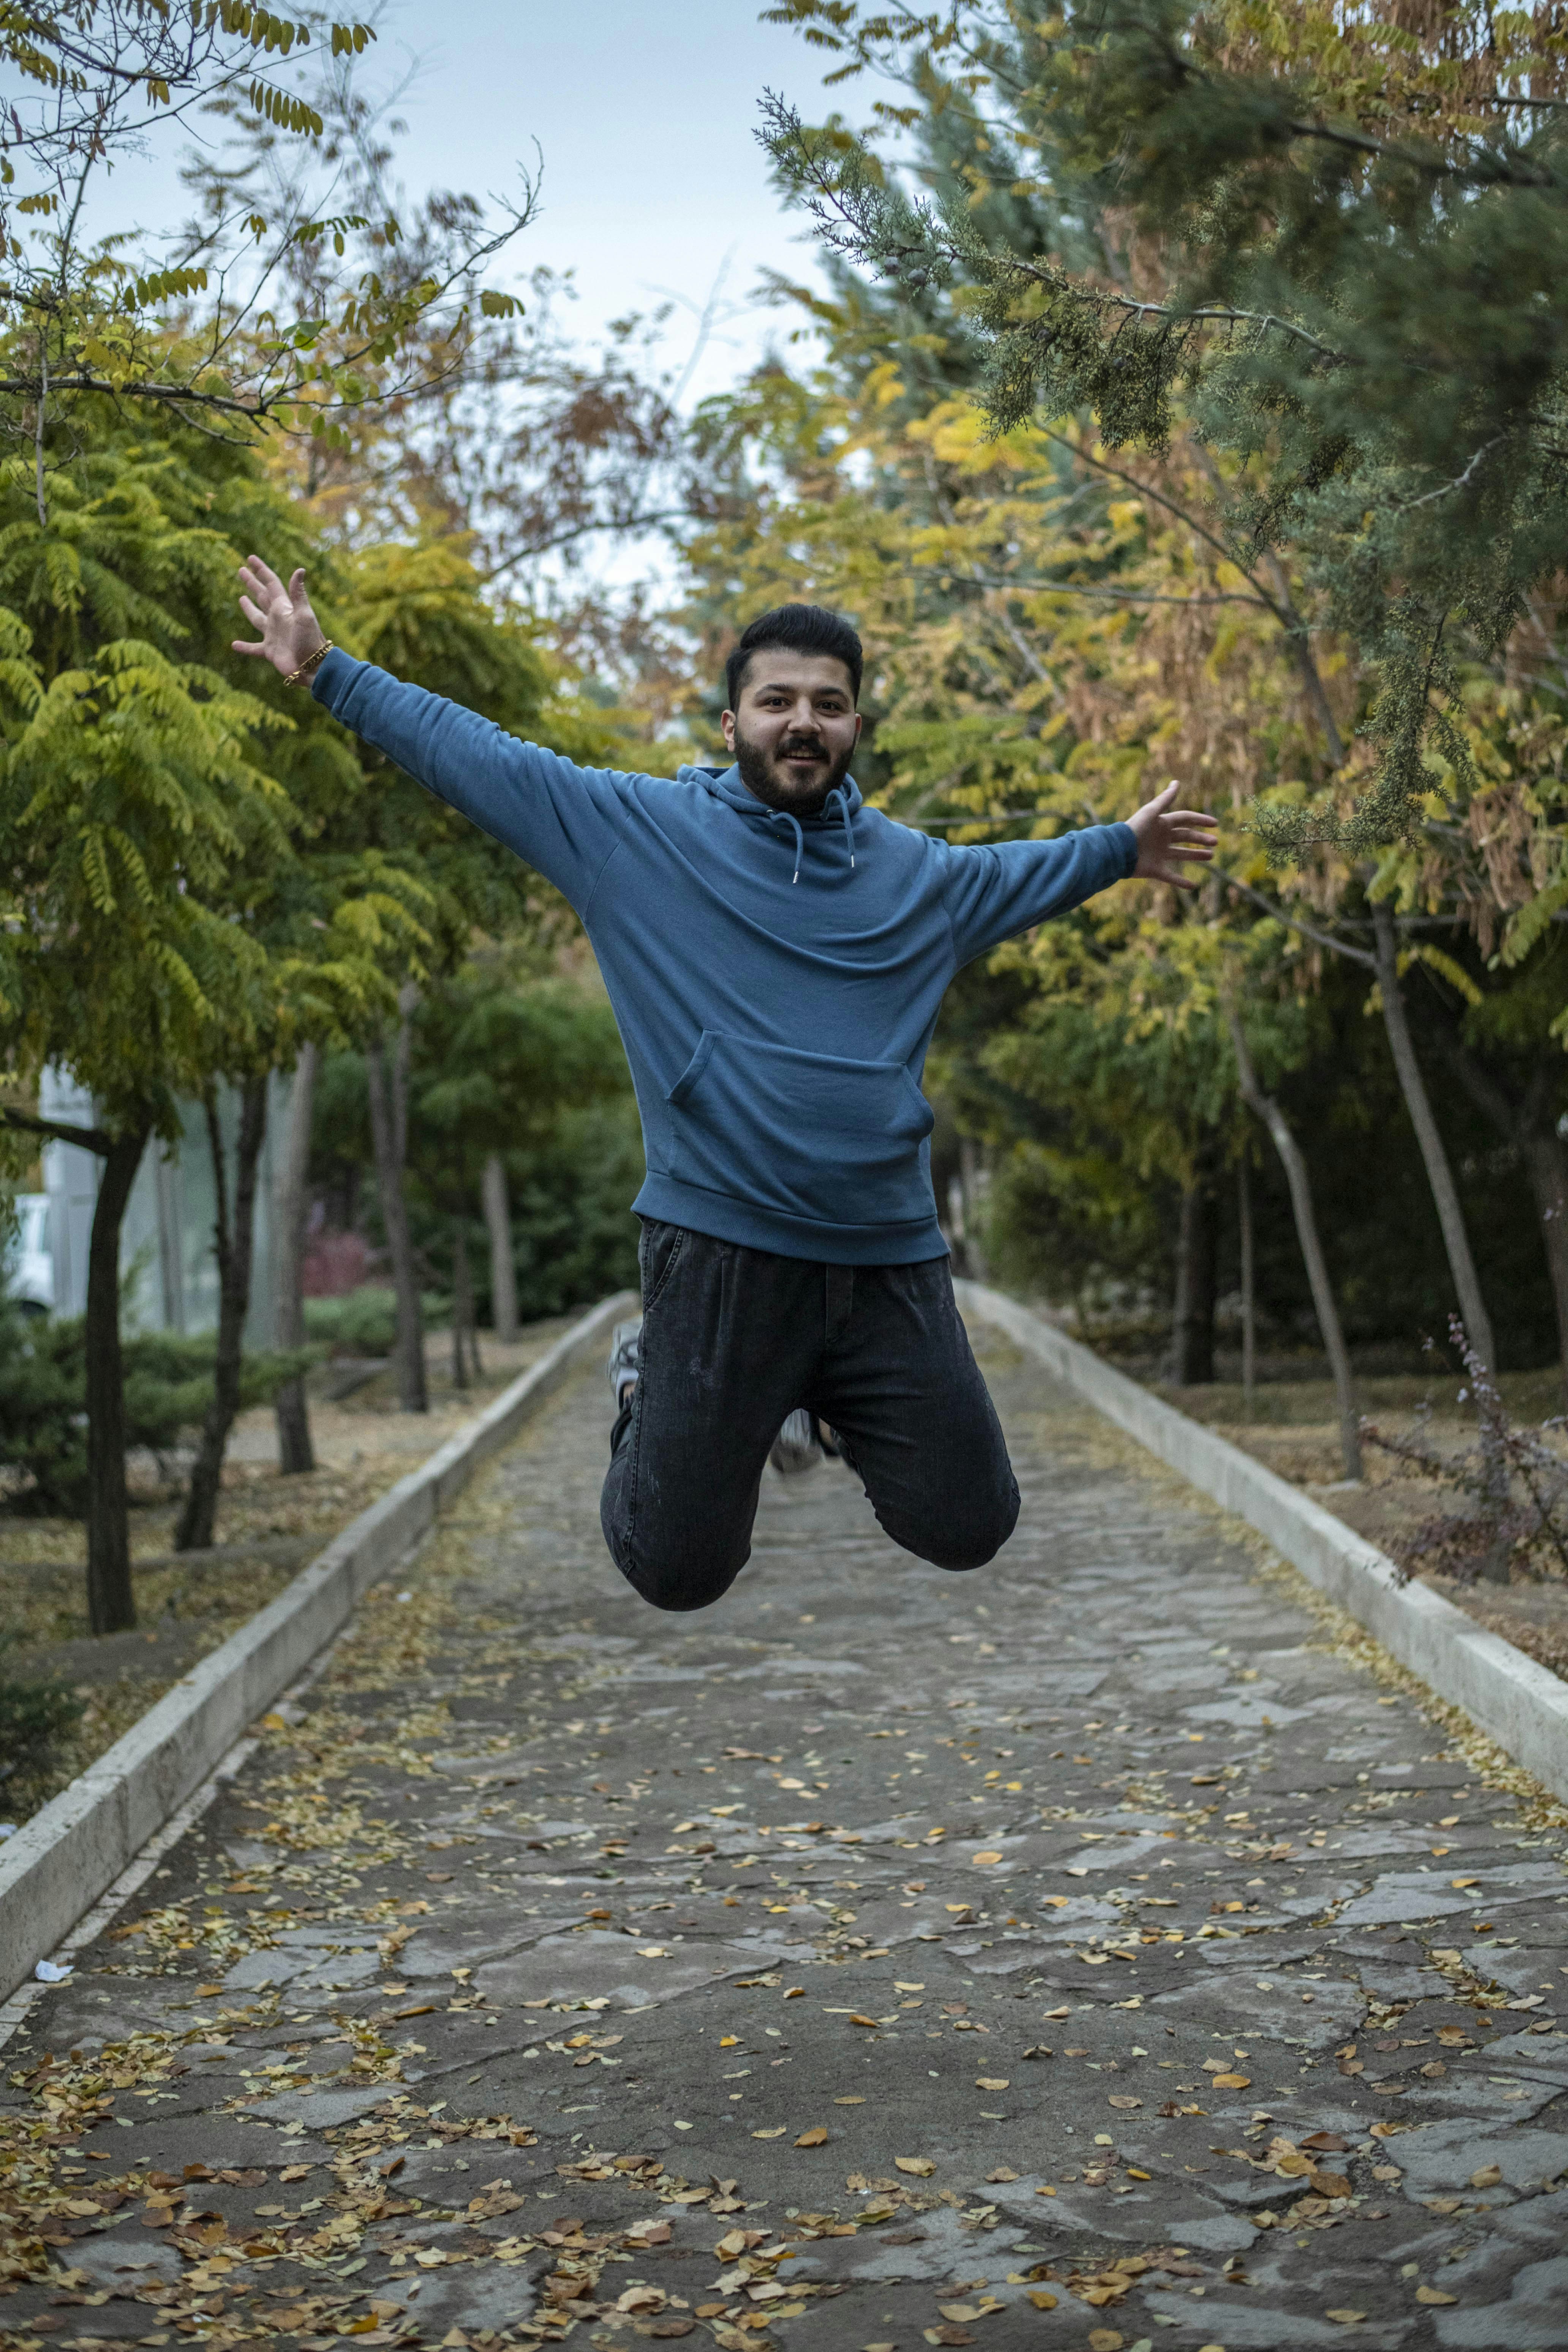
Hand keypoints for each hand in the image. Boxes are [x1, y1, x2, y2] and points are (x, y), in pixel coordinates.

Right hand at [233, 556, 325, 680]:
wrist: (313, 667)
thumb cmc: (310, 641)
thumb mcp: (304, 615)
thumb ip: (298, 594)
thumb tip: (299, 570)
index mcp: (284, 607)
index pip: (271, 584)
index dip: (261, 570)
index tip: (250, 558)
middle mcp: (277, 618)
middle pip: (262, 596)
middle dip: (252, 583)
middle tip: (241, 571)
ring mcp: (273, 634)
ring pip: (257, 618)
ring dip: (248, 608)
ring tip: (241, 598)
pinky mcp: (269, 651)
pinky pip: (253, 648)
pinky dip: (244, 647)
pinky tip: (234, 645)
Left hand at [1126, 779, 1217, 887]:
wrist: (1119, 851)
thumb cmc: (1135, 829)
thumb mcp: (1151, 812)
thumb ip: (1165, 799)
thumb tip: (1177, 782)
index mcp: (1162, 824)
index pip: (1185, 819)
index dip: (1200, 820)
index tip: (1215, 823)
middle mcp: (1162, 839)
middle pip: (1186, 837)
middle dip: (1201, 839)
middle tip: (1216, 842)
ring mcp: (1159, 855)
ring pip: (1182, 855)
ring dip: (1196, 855)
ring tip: (1211, 856)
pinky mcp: (1155, 870)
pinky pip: (1171, 877)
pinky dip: (1181, 882)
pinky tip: (1193, 886)